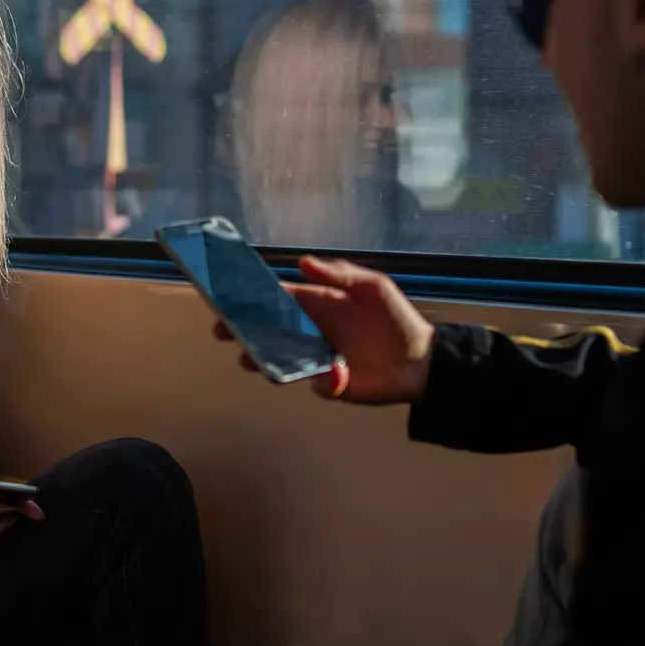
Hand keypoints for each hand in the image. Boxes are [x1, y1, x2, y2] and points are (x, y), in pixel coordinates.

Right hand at [213, 255, 434, 403]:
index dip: (253, 295)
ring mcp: (317, 357)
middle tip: (223, 329)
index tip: (229, 295)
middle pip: (269, 329)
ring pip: (279, 357)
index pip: (279, 298)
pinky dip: (304, 378)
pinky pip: (308, 380)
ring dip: (260, 357)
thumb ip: (340, 274)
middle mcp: (312, 330)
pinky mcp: (329, 382)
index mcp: (319, 304)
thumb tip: (303, 263)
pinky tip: (303, 374)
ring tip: (247, 357)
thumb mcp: (373, 287)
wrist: (421, 361)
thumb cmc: (396, 319)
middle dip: (244, 329)